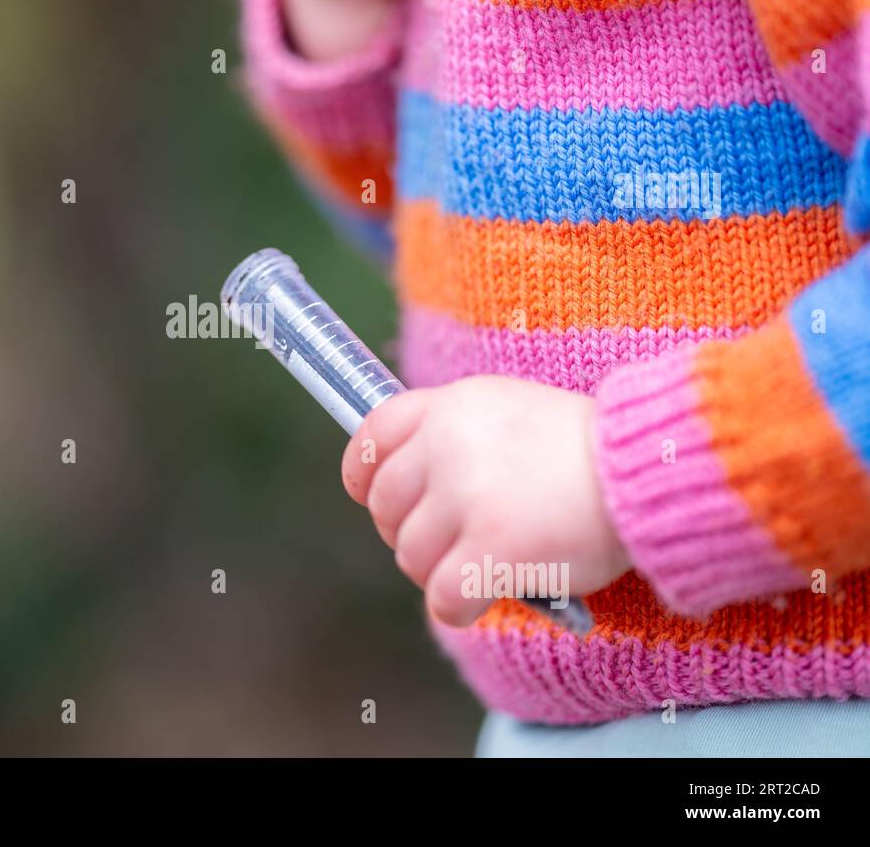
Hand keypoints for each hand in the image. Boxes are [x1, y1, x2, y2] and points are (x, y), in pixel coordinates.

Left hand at [341, 377, 629, 625]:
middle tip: (449, 545)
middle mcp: (448, 445)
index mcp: (451, 406)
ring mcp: (466, 497)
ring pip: (410, 556)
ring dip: (438, 571)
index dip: (363, 475)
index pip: (372, 436)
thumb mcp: (511, 410)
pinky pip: (441, 597)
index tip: (371, 498)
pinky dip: (457, 608)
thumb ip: (456, 435)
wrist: (649, 471)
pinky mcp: (490, 550)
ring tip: (480, 568)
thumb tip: (408, 486)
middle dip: (408, 532)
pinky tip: (483, 600)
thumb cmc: (587, 450)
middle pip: (385, 506)